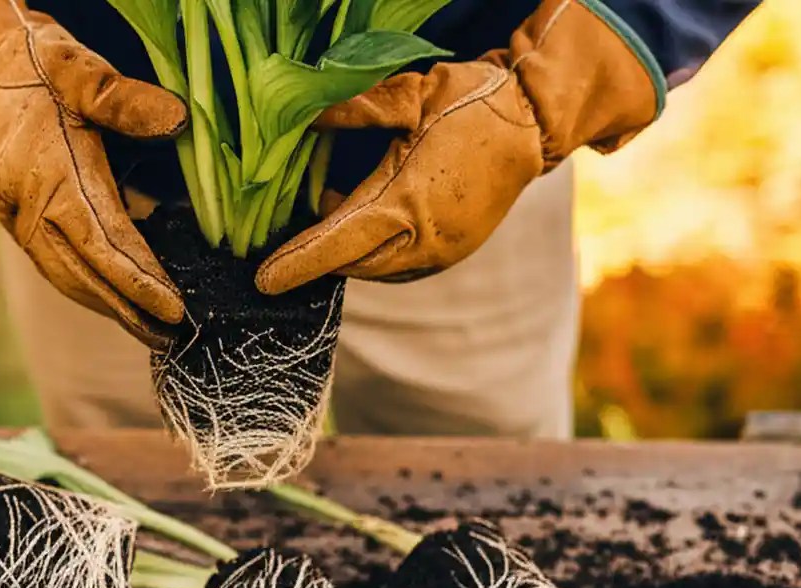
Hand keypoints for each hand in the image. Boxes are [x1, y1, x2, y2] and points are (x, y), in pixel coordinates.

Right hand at [0, 0, 186, 346]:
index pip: (101, 241)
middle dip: (127, 310)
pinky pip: (52, 266)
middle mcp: (26, 205)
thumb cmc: (35, 67)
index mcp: (48, 172)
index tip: (174, 308)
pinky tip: (113, 302)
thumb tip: (177, 121)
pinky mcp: (13, 222)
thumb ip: (123, 98)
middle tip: (171, 335)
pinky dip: (85, 289)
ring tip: (150, 330)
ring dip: (107, 307)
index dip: (138, 279)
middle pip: (81, 274)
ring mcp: (15, 218)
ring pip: (63, 277)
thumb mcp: (78, 69)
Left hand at [256, 0, 663, 294]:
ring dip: (347, 255)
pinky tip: (366, 224)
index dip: (298, 262)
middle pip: (352, 265)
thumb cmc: (472, 101)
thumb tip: (303, 116)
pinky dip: (374, 254)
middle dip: (317, 258)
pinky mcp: (453, 253)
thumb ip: (354, 110)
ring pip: (375, 271)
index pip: (338, 242)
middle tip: (287, 241)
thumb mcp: (409, 94)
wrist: (536, 121)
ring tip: (331, 216)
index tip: (264, 280)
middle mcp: (424, 238)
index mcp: (407, 200)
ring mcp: (442, 252)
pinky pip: (400, 269)